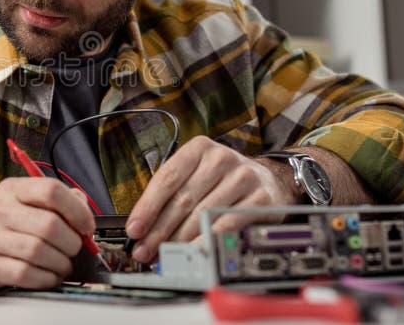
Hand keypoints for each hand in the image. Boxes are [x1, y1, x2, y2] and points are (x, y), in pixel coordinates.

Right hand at [0, 177, 94, 290]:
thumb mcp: (19, 200)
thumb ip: (52, 200)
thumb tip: (84, 210)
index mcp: (11, 189)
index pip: (51, 191)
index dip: (77, 210)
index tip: (86, 225)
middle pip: (50, 225)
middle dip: (72, 242)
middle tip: (73, 248)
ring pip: (40, 251)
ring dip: (60, 262)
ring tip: (62, 263)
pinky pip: (26, 274)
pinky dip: (45, 278)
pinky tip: (47, 275)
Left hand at [125, 136, 299, 262]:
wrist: (270, 179)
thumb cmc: (222, 178)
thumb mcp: (196, 173)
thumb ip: (171, 193)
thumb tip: (143, 225)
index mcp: (199, 148)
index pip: (167, 178)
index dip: (148, 206)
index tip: (134, 229)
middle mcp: (221, 159)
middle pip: (183, 199)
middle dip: (159, 229)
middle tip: (144, 250)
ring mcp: (242, 178)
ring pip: (203, 214)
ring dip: (180, 240)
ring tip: (164, 255)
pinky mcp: (260, 199)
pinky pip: (227, 224)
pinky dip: (207, 241)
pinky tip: (193, 252)